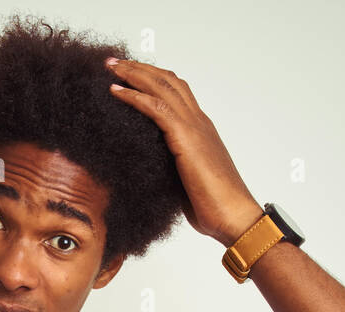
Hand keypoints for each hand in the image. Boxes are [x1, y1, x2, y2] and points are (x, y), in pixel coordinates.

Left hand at [106, 57, 263, 245]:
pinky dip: (134, 96)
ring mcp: (194, 127)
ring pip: (161, 86)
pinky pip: (156, 108)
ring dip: (133, 73)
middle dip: (140, 68)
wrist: (233, 216)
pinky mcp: (185, 138)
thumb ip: (172, 167)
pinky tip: (116, 91)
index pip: (177, 93)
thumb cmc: (213, 207)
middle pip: (168, 81)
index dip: (154, 79)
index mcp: (200, 130)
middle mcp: (198, 122)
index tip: (131, 75)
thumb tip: (154, 170)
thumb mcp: (187, 181)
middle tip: (114, 62)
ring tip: (111, 66)